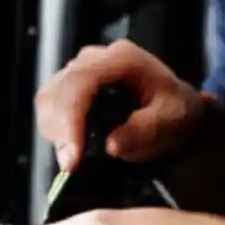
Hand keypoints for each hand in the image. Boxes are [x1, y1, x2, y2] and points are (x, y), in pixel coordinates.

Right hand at [36, 39, 205, 170]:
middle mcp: (95, 58)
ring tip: (74, 158)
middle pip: (58, 90)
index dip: (71, 120)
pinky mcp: (71, 85)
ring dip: (56, 132)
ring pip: (49, 98)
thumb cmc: (175, 111)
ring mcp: (80, 69)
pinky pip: (50, 105)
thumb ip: (145, 131)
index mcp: (121, 58)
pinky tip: (73, 147)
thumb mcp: (172, 122)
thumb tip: (111, 146)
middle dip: (61, 131)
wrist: (175, 108)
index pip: (81, 82)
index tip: (72, 157)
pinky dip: (56, 130)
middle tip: (72, 166)